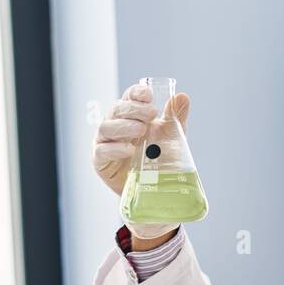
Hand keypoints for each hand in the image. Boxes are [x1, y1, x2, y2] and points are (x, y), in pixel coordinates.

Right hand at [93, 82, 190, 238]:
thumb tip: (183, 97)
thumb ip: (175, 118)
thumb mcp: (171, 137)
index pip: (128, 97)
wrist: (153, 191)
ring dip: (123, 126)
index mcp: (130, 115)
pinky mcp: (100, 162)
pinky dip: (115, 149)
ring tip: (141, 130)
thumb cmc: (158, 159)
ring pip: (106, 127)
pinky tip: (129, 150)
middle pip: (116, 109)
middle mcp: (114, 125)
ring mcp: (104, 142)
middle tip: (151, 114)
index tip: (148, 94)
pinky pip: (102, 151)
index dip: (135, 93)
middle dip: (133, 109)